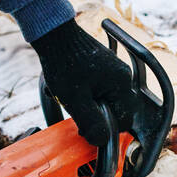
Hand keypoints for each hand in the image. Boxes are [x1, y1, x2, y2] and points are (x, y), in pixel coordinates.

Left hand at [31, 18, 138, 147]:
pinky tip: (68, 89)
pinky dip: (83, 94)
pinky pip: (97, 90)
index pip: (123, 121)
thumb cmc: (64, 65)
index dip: (104, 129)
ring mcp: (113, 71)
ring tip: (68, 96)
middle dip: (93, 115)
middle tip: (73, 109)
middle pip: (113, 111)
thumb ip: (91, 123)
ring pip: (103, 101)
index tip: (85, 127)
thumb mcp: (75, 100)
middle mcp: (122, 77)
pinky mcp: (102, 67)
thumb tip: (102, 142)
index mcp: (122, 85)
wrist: (53, 35)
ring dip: (85, 105)